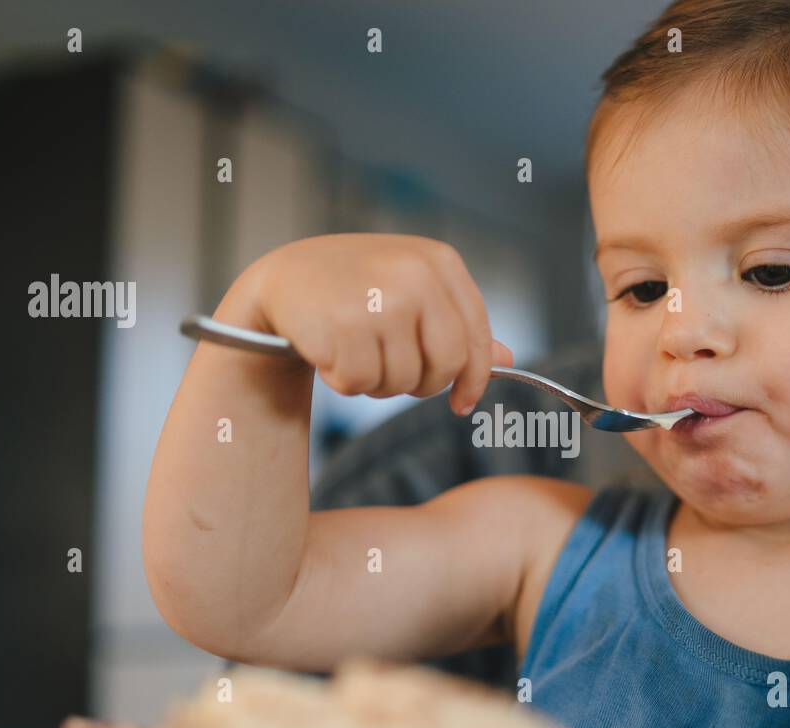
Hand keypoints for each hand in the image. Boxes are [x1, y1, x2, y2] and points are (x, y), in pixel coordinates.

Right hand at [231, 234, 512, 414]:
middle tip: (392, 374)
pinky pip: (361, 384)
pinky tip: (330, 352)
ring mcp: (379, 300)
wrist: (283, 279)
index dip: (474, 377)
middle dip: (422, 384)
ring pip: (402, 380)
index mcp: (439, 262)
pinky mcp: (343, 327)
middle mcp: (414, 275)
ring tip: (355, 351)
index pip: (475, 335)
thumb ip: (457, 324)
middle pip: (445, 364)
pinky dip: (345, 381)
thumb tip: (506, 359)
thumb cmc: (354, 288)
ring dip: (378, 382)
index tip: (463, 403)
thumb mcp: (412, 292)